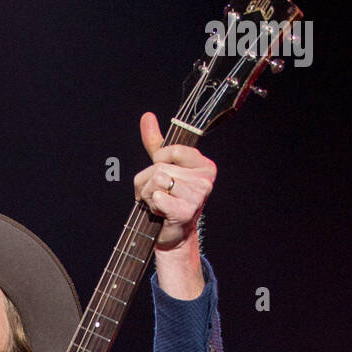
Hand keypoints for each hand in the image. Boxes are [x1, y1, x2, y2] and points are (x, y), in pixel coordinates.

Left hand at [134, 111, 216, 251]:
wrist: (173, 234)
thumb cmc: (168, 199)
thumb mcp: (163, 167)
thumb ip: (155, 142)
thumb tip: (147, 116)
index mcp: (205, 165)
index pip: (171, 150)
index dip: (158, 162)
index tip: (162, 175)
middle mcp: (205, 179)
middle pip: (159, 168)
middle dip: (148, 182)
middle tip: (157, 195)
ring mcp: (197, 195)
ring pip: (156, 181)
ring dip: (149, 195)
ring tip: (159, 204)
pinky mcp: (186, 211)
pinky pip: (157, 197)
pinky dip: (152, 206)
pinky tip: (161, 213)